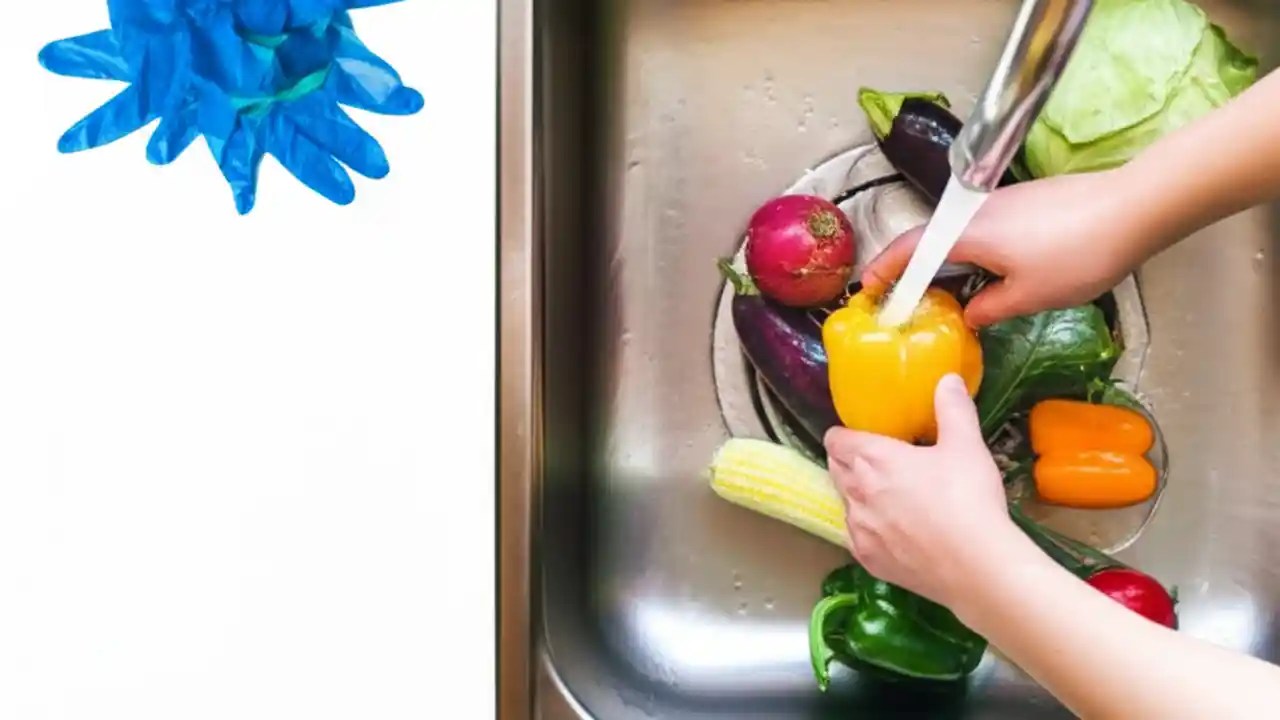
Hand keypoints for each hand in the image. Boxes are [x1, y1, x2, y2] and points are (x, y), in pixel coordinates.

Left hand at [823, 374, 1023, 607]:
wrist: (976, 565)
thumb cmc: (967, 498)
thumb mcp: (966, 445)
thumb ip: (953, 408)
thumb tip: (947, 379)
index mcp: (871, 459)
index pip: (836, 440)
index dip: (844, 435)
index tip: (860, 435)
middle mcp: (855, 492)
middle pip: (835, 469)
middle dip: (847, 462)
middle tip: (874, 461)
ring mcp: (858, 530)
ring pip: (844, 504)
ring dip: (857, 496)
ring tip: (885, 496)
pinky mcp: (868, 560)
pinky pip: (856, 537)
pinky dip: (867, 529)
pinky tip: (891, 530)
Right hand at [860, 171, 1149, 327]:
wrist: (1134, 207)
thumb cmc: (1078, 254)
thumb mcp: (1030, 296)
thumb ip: (990, 308)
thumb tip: (968, 314)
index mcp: (968, 234)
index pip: (910, 250)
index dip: (884, 269)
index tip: (867, 288)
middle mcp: (976, 211)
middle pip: (928, 238)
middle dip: (908, 267)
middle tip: (898, 296)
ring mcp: (1001, 202)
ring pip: (957, 233)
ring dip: (941, 259)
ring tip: (940, 290)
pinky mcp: (1024, 201)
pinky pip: (980, 227)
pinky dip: (968, 250)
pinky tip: (986, 271)